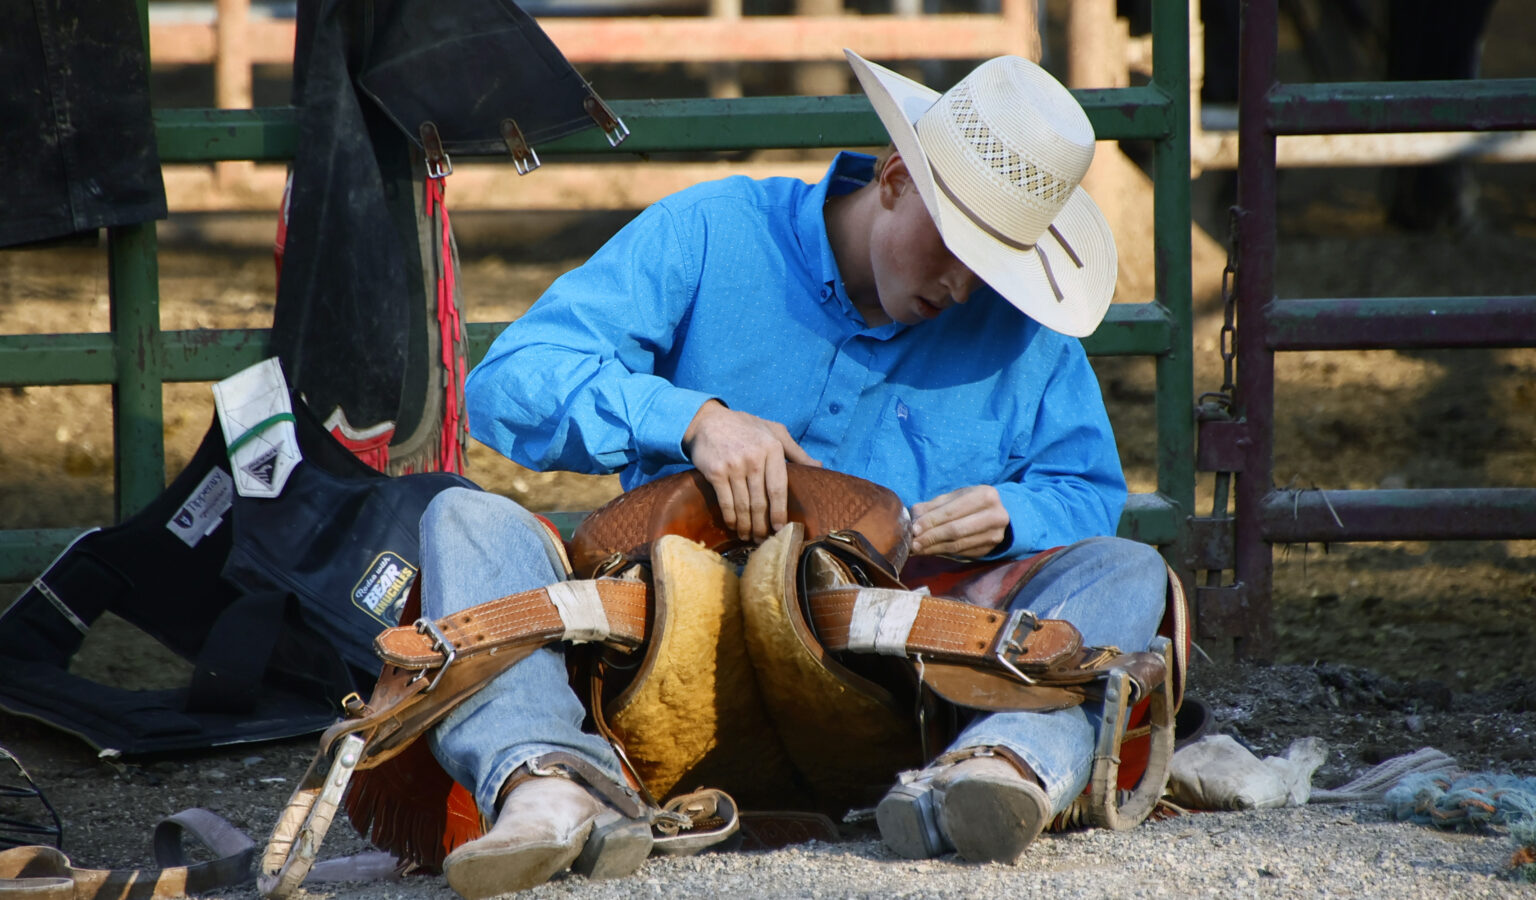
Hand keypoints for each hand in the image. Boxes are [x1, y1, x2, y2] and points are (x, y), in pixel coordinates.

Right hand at [682, 400, 820, 541]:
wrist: (708, 420)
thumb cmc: (745, 427)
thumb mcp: (774, 431)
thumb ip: (796, 450)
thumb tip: (819, 466)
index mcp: (772, 448)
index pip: (779, 489)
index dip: (780, 513)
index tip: (781, 529)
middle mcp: (754, 458)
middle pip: (760, 502)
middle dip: (762, 526)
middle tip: (763, 540)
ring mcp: (734, 466)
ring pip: (743, 505)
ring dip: (746, 526)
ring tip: (748, 537)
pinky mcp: (716, 472)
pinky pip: (726, 502)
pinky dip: (730, 517)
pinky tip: (734, 525)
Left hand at [909, 485, 1009, 557]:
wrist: (1000, 513)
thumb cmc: (972, 502)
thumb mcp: (956, 497)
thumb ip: (934, 506)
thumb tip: (913, 518)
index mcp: (985, 496)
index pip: (952, 511)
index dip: (931, 521)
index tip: (914, 529)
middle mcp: (994, 516)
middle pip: (956, 530)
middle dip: (931, 537)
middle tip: (913, 543)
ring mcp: (995, 535)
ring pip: (958, 545)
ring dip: (934, 548)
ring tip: (917, 549)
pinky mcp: (990, 549)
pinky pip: (962, 553)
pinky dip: (943, 553)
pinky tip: (930, 551)